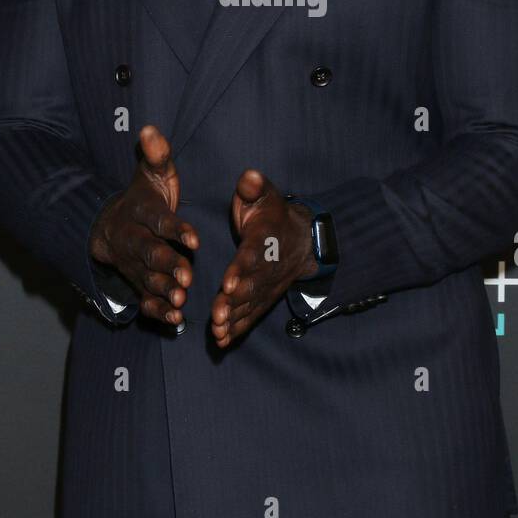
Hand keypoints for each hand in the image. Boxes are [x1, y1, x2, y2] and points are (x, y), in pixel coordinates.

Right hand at [88, 124, 197, 325]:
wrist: (108, 227)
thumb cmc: (142, 199)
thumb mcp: (150, 175)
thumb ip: (156, 156)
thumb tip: (150, 128)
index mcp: (140, 213)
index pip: (159, 221)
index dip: (176, 230)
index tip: (195, 239)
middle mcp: (134, 241)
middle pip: (149, 254)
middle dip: (167, 266)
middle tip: (188, 277)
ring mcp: (133, 265)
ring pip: (147, 280)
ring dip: (164, 291)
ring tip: (183, 300)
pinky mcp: (137, 284)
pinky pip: (144, 301)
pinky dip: (158, 312)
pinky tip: (176, 320)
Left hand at [211, 169, 315, 348]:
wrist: (300, 238)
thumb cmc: (271, 213)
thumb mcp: (265, 195)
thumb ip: (255, 187)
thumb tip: (249, 176)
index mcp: (265, 240)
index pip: (253, 256)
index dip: (241, 270)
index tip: (228, 282)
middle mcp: (267, 266)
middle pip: (251, 287)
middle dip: (234, 303)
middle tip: (217, 316)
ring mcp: (267, 285)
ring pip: (250, 305)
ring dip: (234, 319)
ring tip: (217, 331)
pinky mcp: (264, 297)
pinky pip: (252, 315)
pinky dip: (238, 328)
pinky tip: (222, 340)